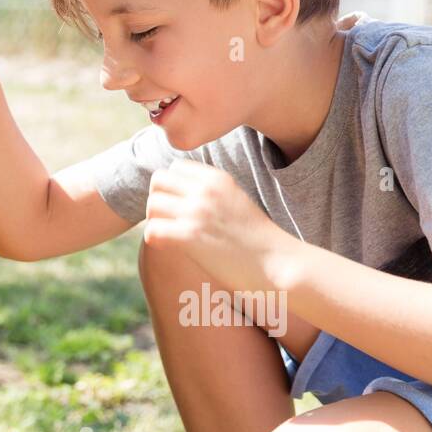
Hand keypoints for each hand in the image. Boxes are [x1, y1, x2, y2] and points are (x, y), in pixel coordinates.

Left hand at [143, 159, 294, 291]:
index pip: (175, 168)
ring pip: (152, 205)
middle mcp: (205, 190)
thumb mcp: (236, 200)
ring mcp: (197, 212)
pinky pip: (153, 230)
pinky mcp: (191, 237)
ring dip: (155, 220)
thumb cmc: (259, 239)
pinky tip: (167, 247)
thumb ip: (212, 192)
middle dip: (158, 199)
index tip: (177, 205)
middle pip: (158, 181)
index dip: (171, 187)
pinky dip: (154, 239)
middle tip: (168, 220)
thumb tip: (185, 195)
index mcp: (217, 178)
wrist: (279, 263)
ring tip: (169, 235)